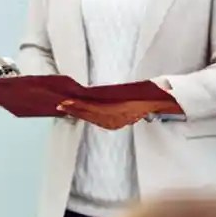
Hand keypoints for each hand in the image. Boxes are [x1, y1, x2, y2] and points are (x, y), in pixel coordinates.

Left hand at [58, 99, 179, 129]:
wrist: (155, 102)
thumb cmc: (142, 94)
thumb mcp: (127, 92)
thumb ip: (111, 94)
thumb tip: (89, 93)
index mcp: (118, 111)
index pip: (93, 109)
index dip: (78, 105)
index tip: (66, 101)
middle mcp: (115, 119)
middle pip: (90, 115)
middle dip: (74, 109)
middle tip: (60, 104)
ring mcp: (115, 123)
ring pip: (92, 119)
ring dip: (78, 113)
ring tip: (65, 107)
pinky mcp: (115, 124)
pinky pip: (97, 121)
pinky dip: (86, 116)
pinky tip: (79, 113)